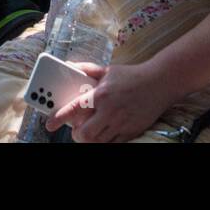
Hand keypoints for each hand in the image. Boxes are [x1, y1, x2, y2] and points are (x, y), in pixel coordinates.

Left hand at [48, 62, 171, 143]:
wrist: (160, 83)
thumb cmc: (131, 76)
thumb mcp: (107, 70)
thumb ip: (87, 69)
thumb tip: (68, 66)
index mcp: (101, 94)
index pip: (74, 109)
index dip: (59, 118)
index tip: (50, 125)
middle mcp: (110, 111)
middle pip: (85, 133)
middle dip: (76, 135)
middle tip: (75, 130)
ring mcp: (121, 123)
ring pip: (98, 142)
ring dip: (90, 140)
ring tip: (89, 132)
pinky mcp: (132, 131)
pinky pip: (113, 144)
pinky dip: (105, 142)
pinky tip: (103, 134)